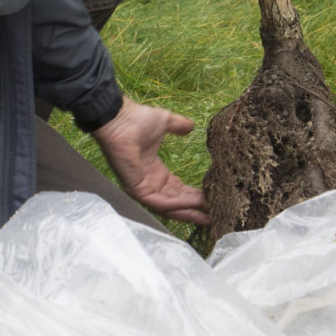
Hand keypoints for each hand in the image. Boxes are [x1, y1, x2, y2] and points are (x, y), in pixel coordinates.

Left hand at [91, 98, 208, 225]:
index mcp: (154, 170)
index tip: (210, 197)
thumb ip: (178, 126)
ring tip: (209, 215)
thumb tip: (191, 126)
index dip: (193, 194)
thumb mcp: (165, 122)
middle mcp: (149, 182)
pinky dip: (178, 205)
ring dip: (190, 211)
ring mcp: (143, 188)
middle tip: (214, 213)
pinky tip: (195, 204)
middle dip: (195, 208)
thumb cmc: (137, 119)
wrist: (120, 119)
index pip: (176, 188)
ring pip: (170, 206)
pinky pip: (161, 203)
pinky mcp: (137, 190)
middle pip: (176, 201)